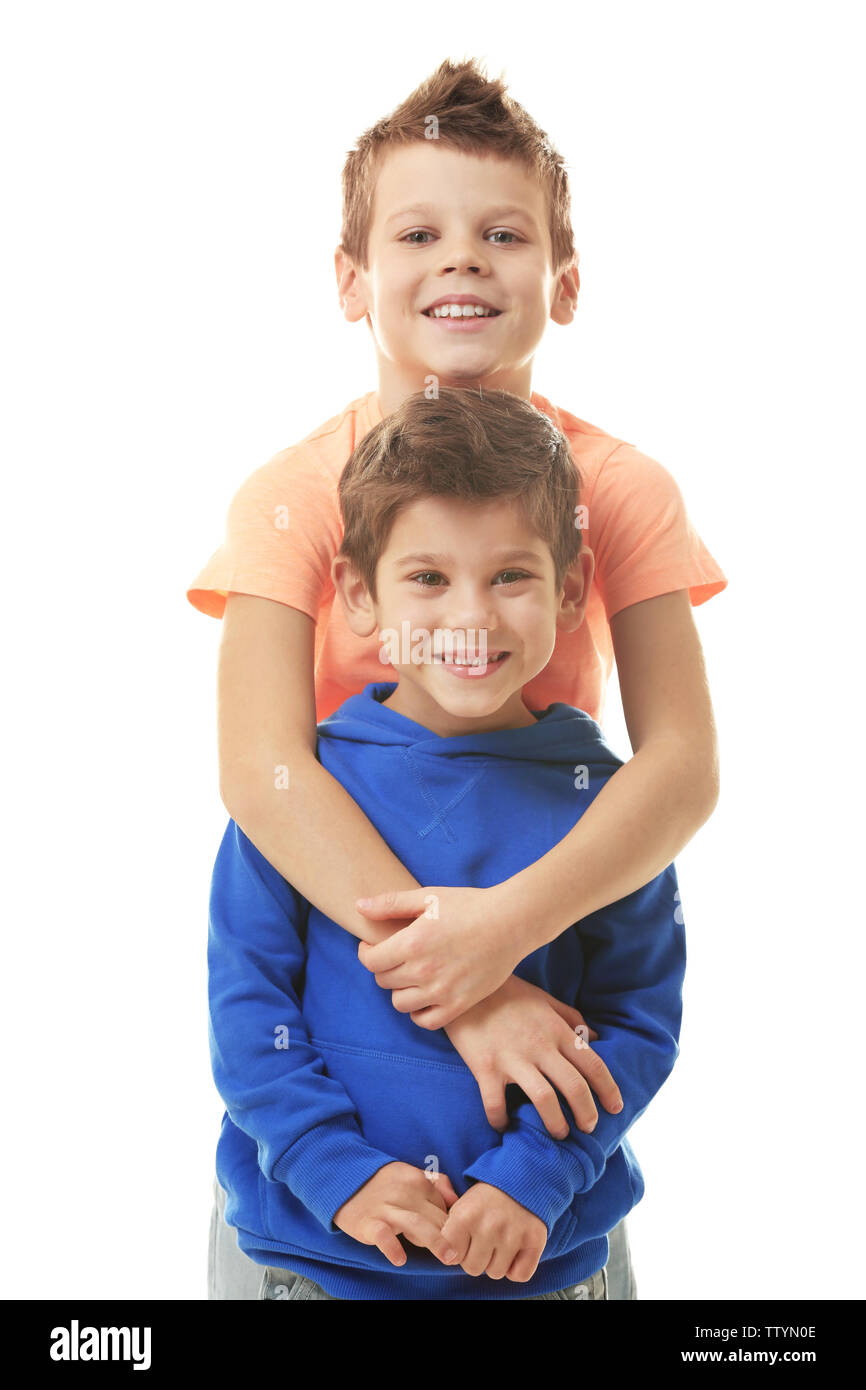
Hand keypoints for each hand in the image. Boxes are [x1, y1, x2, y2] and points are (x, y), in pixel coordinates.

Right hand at [333, 1162, 459, 1267]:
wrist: (342, 1180)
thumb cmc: (381, 1183)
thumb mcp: (408, 1174)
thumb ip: (435, 1183)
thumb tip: (456, 1199)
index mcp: (418, 1181)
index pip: (444, 1207)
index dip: (451, 1226)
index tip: (454, 1239)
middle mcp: (405, 1193)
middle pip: (435, 1218)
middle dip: (449, 1237)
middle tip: (459, 1255)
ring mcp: (386, 1208)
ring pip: (417, 1224)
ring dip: (435, 1241)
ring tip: (448, 1257)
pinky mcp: (368, 1222)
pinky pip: (383, 1235)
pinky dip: (391, 1247)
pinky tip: (400, 1259)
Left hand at [356, 885, 519, 1027]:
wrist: (511, 922)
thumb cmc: (469, 905)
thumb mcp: (428, 896)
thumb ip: (390, 903)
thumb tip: (358, 906)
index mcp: (413, 943)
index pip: (370, 961)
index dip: (366, 953)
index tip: (372, 946)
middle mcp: (424, 971)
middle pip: (383, 981)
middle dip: (384, 968)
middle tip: (396, 956)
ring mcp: (442, 991)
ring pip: (400, 1004)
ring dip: (400, 989)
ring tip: (411, 974)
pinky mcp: (459, 1005)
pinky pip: (426, 1021)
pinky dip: (419, 1012)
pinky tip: (425, 994)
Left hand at [440, 1182, 546, 1281]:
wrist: (519, 1179)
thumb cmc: (485, 1199)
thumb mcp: (460, 1206)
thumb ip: (448, 1233)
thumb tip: (447, 1258)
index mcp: (465, 1216)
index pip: (451, 1258)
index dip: (457, 1250)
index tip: (463, 1239)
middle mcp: (489, 1226)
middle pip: (473, 1269)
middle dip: (477, 1257)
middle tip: (484, 1238)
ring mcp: (513, 1234)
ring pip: (496, 1273)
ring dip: (497, 1261)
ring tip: (500, 1239)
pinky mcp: (534, 1240)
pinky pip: (520, 1275)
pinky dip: (517, 1268)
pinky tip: (515, 1249)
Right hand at [444, 974, 622, 1137]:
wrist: (465, 988)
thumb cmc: (507, 993)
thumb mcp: (544, 1000)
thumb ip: (571, 1019)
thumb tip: (596, 1037)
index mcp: (556, 1030)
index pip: (592, 1064)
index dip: (608, 1089)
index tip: (615, 1107)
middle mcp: (539, 1046)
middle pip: (574, 1087)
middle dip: (586, 1113)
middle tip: (589, 1128)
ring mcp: (511, 1058)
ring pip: (544, 1099)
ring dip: (555, 1124)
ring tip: (558, 1135)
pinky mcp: (484, 1068)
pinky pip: (496, 1104)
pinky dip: (501, 1120)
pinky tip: (504, 1126)